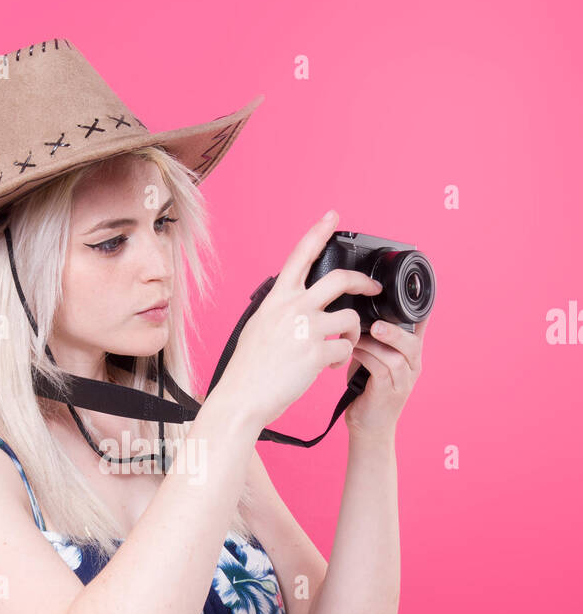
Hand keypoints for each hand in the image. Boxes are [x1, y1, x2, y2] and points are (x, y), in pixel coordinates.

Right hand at [213, 209, 378, 429]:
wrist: (242, 397)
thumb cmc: (248, 369)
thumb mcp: (258, 327)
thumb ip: (279, 311)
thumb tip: (294, 305)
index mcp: (277, 299)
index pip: (300, 255)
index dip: (319, 232)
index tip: (333, 216)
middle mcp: (292, 308)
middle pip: (339, 279)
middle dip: (363, 281)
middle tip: (372, 288)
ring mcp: (305, 329)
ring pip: (350, 317)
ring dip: (354, 332)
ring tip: (344, 344)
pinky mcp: (316, 353)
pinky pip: (345, 348)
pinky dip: (341, 358)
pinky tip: (328, 367)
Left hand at [344, 314, 428, 440]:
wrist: (367, 427)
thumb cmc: (366, 389)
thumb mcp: (372, 358)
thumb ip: (373, 338)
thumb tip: (358, 311)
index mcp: (411, 354)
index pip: (421, 328)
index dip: (420, 311)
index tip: (410, 293)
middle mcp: (413, 367)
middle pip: (414, 343)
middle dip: (395, 331)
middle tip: (377, 324)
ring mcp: (404, 382)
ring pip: (398, 357)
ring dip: (376, 345)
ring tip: (358, 338)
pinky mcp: (390, 393)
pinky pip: (382, 371)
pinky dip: (367, 358)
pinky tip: (354, 352)